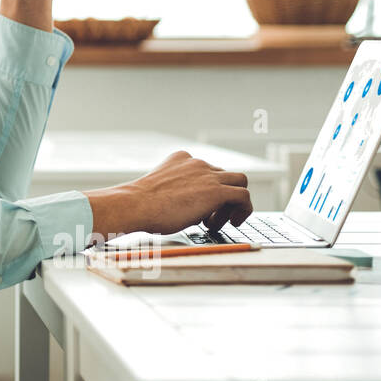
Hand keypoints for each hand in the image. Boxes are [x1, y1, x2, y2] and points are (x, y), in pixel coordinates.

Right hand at [129, 151, 252, 234]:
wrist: (136, 205)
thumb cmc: (141, 204)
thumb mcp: (160, 188)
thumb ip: (177, 190)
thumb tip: (187, 207)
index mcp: (181, 159)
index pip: (207, 170)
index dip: (207, 190)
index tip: (200, 207)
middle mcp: (197, 163)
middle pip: (225, 176)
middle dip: (222, 196)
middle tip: (210, 217)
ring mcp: (208, 175)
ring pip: (240, 182)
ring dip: (233, 202)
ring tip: (221, 221)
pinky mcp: (216, 191)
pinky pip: (243, 196)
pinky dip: (243, 209)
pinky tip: (233, 222)